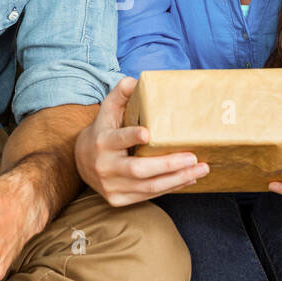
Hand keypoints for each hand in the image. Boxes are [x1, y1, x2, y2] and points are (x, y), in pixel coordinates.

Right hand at [75, 75, 207, 205]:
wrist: (80, 163)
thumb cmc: (102, 132)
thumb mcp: (106, 111)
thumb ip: (119, 95)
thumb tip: (134, 81)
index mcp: (102, 142)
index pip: (118, 139)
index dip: (132, 137)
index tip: (148, 134)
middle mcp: (105, 166)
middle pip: (139, 170)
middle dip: (168, 165)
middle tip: (193, 157)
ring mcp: (111, 186)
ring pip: (149, 187)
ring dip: (178, 179)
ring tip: (201, 169)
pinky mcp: (118, 200)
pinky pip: (149, 195)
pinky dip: (171, 187)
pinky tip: (188, 179)